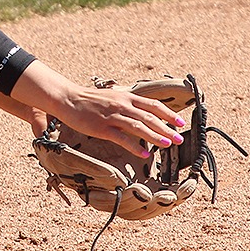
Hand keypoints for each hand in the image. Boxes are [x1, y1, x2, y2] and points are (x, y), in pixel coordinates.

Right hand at [11, 62, 187, 157]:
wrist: (69, 99)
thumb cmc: (91, 99)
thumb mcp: (113, 96)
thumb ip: (128, 103)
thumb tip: (143, 111)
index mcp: (127, 97)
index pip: (153, 105)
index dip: (168, 114)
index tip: (180, 122)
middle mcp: (123, 105)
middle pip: (150, 117)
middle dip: (167, 128)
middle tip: (179, 138)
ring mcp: (113, 117)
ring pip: (139, 127)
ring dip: (155, 136)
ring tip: (167, 144)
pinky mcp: (102, 128)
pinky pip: (122, 138)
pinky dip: (135, 146)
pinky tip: (144, 154)